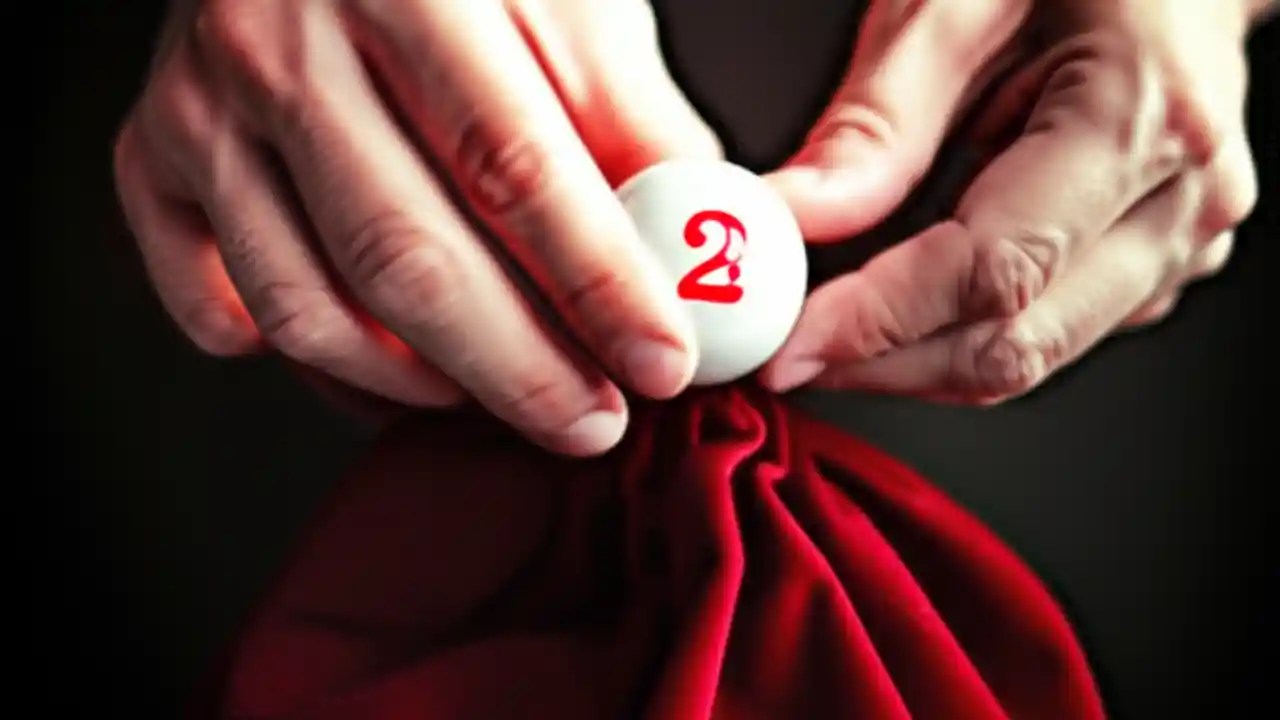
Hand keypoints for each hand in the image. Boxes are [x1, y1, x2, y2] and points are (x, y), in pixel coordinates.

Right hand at [113, 0, 720, 455]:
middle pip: (404, 258)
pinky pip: (219, 313)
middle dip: (517, 371)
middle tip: (594, 425)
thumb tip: (694, 253)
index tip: (663, 362)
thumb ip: (635, 119)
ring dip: (421, 389)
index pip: (511, 164)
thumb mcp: (566, 0)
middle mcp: (280, 45)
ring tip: (503, 399)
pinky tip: (387, 370)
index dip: (596, 282)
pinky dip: (313, 369)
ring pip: (308, 309)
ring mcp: (199, 110)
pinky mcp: (148, 163)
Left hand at [762, 0, 1263, 402]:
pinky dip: (956, 330)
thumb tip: (798, 214)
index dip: (879, 323)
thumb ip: (877, 118)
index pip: (994, 269)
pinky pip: (1045, 330)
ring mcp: (1179, 238)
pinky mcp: (1156, 260)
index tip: (791, 343)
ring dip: (913, 358)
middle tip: (789, 350)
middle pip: (1013, 342)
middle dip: (882, 364)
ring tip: (830, 322)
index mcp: (1145, 116)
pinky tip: (899, 300)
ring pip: (1027, 354)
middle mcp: (1181, 197)